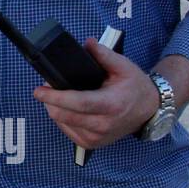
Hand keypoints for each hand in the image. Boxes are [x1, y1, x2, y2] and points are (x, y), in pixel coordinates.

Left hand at [32, 40, 160, 149]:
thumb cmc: (135, 87)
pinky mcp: (92, 144)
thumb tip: (87, 43)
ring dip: (55, 109)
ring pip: (62, 124)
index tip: (38, 90)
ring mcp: (98, 137)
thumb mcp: (124, 66)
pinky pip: (68, 131)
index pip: (78, 103)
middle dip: (50, 100)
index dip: (55, 97)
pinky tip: (65, 109)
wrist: (150, 110)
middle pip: (65, 115)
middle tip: (47, 87)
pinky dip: (62, 119)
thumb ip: (104, 54)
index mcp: (111, 105)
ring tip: (58, 96)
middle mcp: (103, 124)